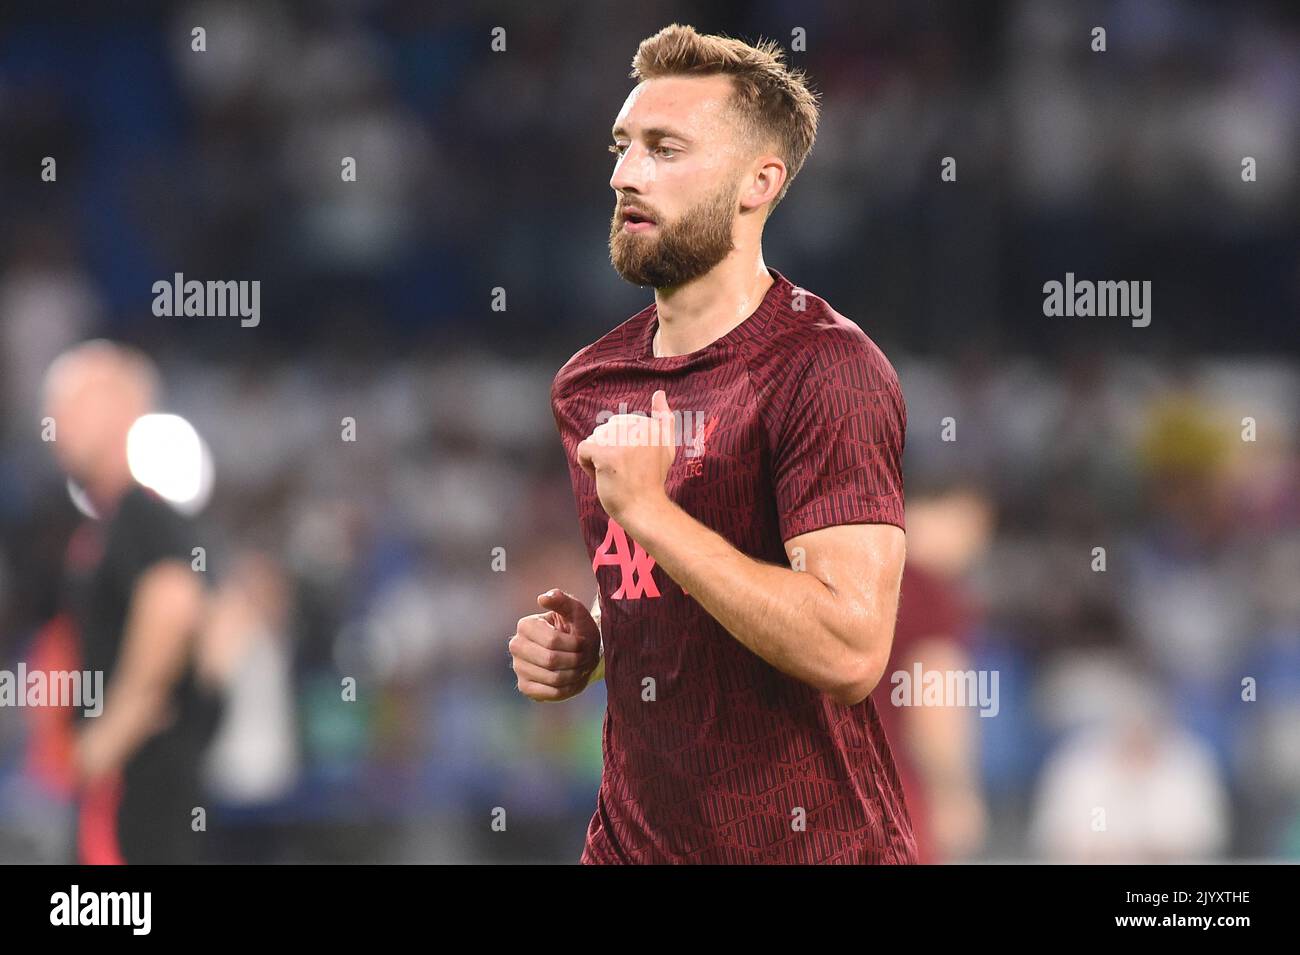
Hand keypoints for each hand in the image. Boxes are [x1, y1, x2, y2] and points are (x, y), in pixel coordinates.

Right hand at [510, 589, 600, 701]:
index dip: (574, 644)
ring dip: (574, 674)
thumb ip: (561, 600)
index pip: (552, 641)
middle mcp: (516, 646)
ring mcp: (518, 667)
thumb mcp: (574, 611)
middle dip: (575, 660)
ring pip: (552, 678)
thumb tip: (543, 598)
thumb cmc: (577, 628)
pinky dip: (568, 688)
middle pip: (550, 660)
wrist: (580, 651)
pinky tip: (573, 678)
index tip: (582, 642)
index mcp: (525, 625)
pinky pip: (550, 693)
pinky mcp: (525, 687)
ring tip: (580, 666)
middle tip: (584, 656)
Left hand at [576, 389, 675, 525]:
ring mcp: (622, 442)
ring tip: (613, 475)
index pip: (619, 424)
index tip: (635, 463)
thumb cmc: (652, 481)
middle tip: (624, 472)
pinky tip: (599, 475)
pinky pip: (583, 449)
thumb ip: (664, 420)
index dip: (621, 444)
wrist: (646, 510)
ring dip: (597, 458)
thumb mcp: (665, 447)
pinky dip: (586, 464)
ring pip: (593, 439)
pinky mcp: (607, 455)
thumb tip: (659, 393)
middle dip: (608, 450)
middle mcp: (638, 430)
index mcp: (651, 426)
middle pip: (605, 431)